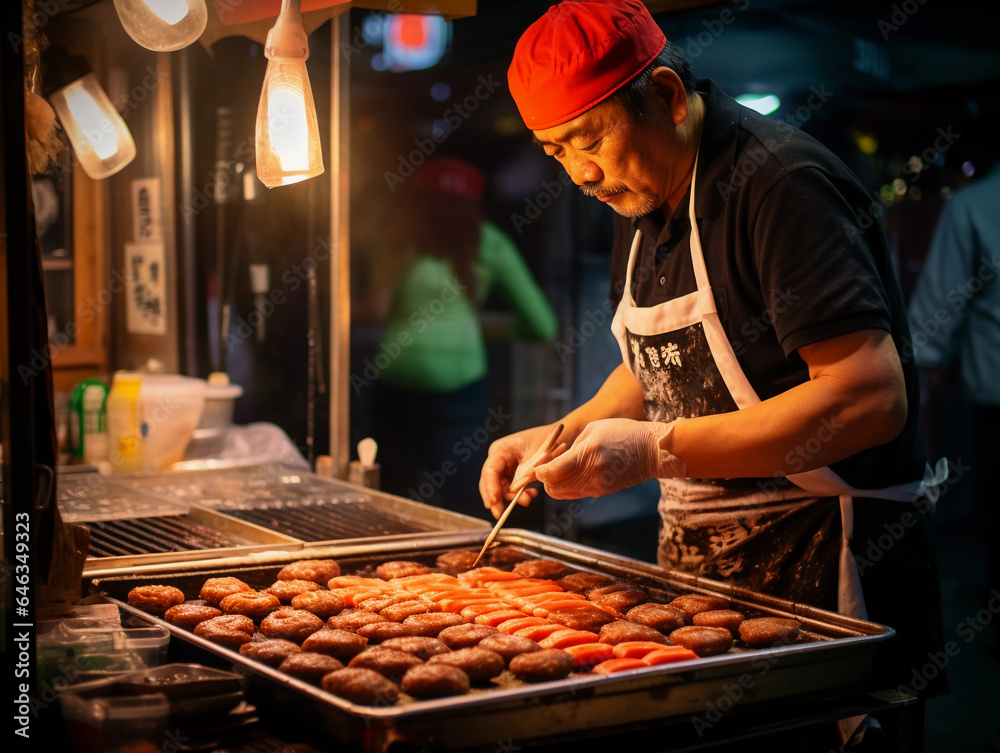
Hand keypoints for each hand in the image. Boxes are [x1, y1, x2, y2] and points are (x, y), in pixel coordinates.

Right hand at [480, 424, 564, 518]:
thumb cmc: (549, 440)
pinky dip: (519, 495)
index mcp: (501, 449)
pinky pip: (511, 489)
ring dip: (511, 497)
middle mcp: (499, 458)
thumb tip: (515, 490)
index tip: (494, 503)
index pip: (490, 471)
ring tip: (528, 499)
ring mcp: (506, 467)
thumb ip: (525, 473)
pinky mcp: (514, 475)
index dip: (490, 488)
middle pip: (490, 482)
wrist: (563, 436)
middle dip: (496, 498)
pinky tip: (532, 494)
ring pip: (500, 488)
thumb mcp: (537, 456)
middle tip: (500, 514)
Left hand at [535, 419, 685, 498]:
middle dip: (544, 479)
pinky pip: (575, 493)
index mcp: (587, 454)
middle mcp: (591, 474)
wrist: (652, 451)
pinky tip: (572, 472)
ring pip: (562, 494)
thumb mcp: (594, 429)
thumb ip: (572, 446)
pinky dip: (567, 485)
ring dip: (555, 484)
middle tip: (546, 466)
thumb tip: (555, 459)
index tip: (537, 464)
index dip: (539, 471)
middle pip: (553, 488)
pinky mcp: (601, 492)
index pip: (552, 472)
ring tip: (558, 468)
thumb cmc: (623, 433)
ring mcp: (596, 486)